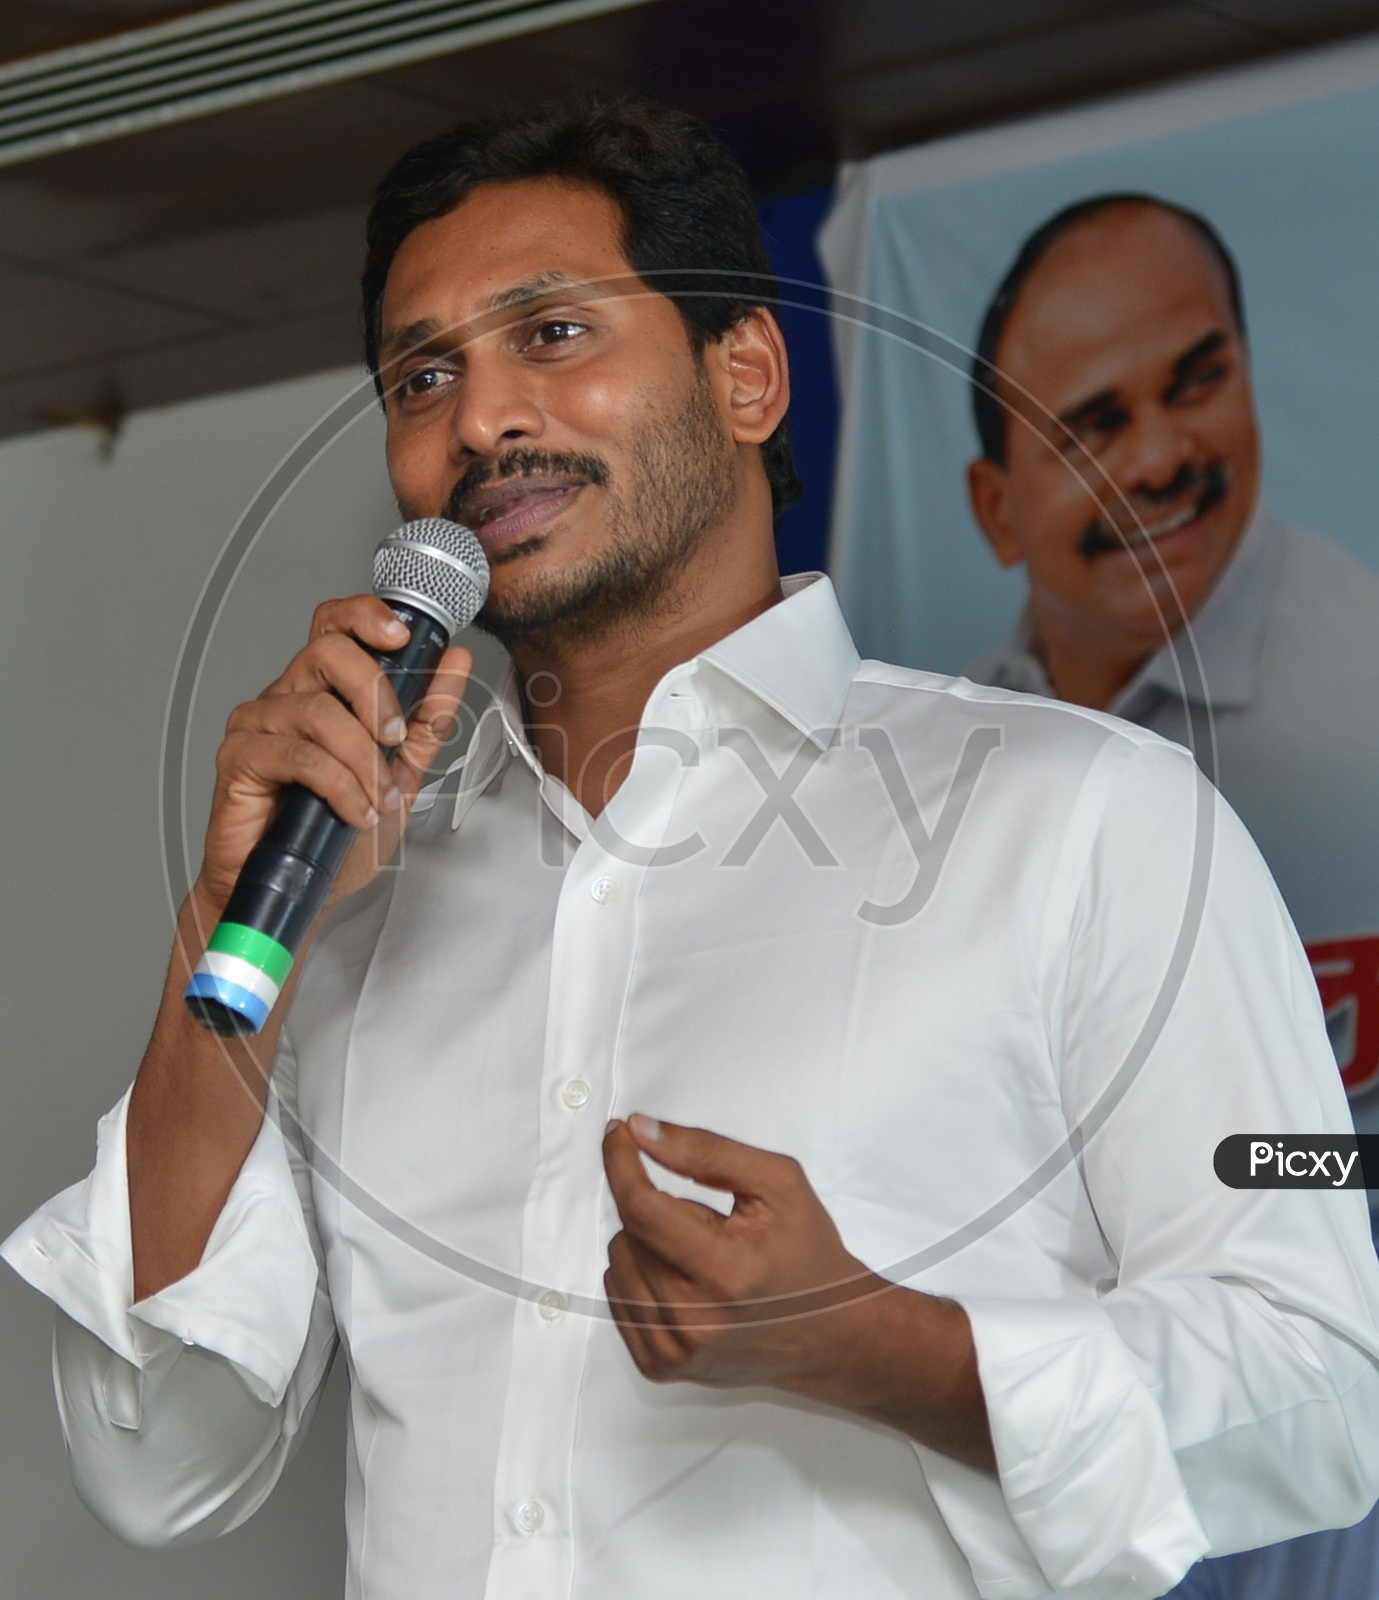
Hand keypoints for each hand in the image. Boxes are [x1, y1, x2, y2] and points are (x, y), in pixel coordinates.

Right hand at [194, 594, 471, 917]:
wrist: (300, 890)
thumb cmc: (338, 832)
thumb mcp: (402, 774)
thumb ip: (428, 720)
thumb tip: (455, 663)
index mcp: (324, 689)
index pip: (336, 625)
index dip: (365, 616)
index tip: (403, 636)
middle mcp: (287, 695)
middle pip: (327, 651)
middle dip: (375, 693)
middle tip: (394, 740)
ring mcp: (258, 723)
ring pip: (317, 711)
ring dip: (362, 759)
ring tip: (377, 797)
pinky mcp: (238, 757)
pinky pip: (296, 755)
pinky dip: (337, 785)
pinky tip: (354, 811)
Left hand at [602, 1114, 994, 1467]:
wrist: (830, 1333)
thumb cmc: (808, 1255)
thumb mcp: (778, 1183)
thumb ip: (707, 1150)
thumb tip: (641, 1131)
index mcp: (725, 1271)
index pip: (642, 1207)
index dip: (622, 1162)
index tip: (620, 1134)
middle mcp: (694, 1320)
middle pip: (629, 1232)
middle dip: (657, 1208)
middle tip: (709, 1222)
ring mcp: (675, 1350)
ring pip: (619, 1261)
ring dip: (648, 1243)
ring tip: (701, 1254)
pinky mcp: (662, 1366)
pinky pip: (618, 1297)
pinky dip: (642, 1275)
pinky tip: (684, 1279)